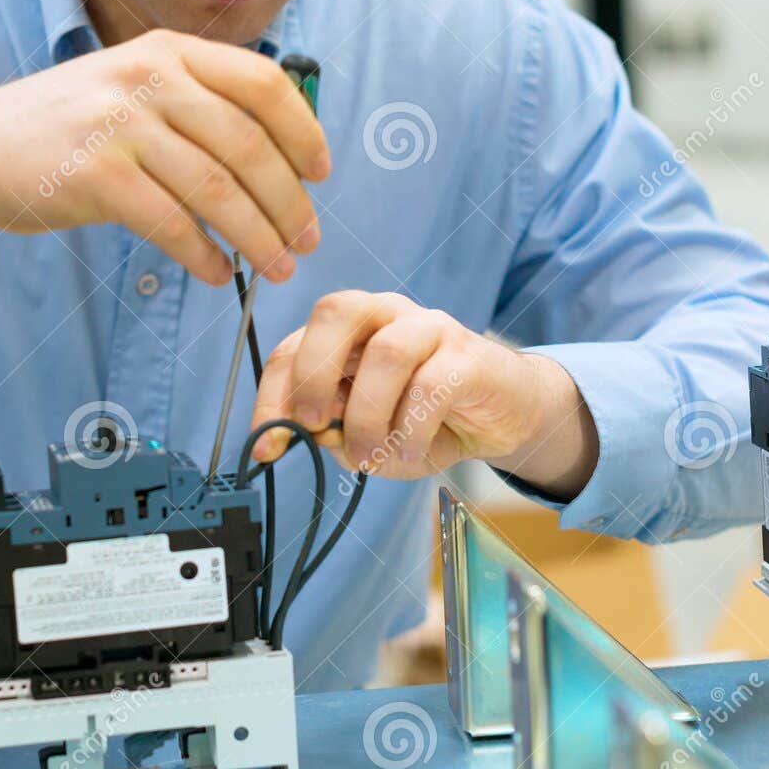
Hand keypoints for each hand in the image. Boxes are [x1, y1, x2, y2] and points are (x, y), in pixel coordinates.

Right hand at [0, 29, 328, 283]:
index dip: (304, 131)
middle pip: (250, 144)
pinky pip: (173, 224)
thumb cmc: (60, 129)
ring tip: (277, 267)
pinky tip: (216, 273)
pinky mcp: (96, 176)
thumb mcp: (128, 88)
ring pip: (219, 189)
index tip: (322, 173)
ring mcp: (120, 124)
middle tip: (308, 240)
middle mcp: (148, 77)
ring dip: (259, 238)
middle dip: (290, 202)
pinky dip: (205, 255)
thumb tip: (277, 155)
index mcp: (167, 51)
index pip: (264, 82)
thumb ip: (193, 104)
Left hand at [249, 290, 598, 498]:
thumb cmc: (426, 420)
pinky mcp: (468, 354)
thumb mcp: (367, 435)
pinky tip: (413, 451)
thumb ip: (333, 430)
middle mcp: (385, 315)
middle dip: (312, 373)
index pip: (293, 348)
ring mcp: (429, 328)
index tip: (266, 448)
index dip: (272, 397)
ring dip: (368, 416)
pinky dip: (412, 428)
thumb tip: (309, 434)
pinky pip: (432, 385)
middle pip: (335, 312)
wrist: (502, 416)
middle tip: (312, 425)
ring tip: (370, 455)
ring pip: (386, 353)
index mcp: (348, 331)